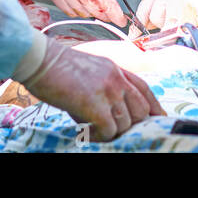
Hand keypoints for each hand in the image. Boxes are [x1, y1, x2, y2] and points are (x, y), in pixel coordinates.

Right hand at [20, 40, 163, 140]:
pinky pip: (109, 129)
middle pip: (140, 109)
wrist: (40, 60)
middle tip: (116, 130)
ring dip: (112, 132)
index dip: (153, 106)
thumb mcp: (90, 71)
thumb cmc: (58, 68)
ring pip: (125, 123)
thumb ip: (105, 86)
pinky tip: (88, 133)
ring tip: (96, 131)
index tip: (158, 118)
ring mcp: (107, 91)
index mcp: (116, 69)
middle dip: (132, 124)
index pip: (144, 89)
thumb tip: (110, 113)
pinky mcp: (94, 103)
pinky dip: (101, 136)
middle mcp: (116, 79)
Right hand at [43, 0, 140, 25]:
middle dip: (106, 15)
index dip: (116, 15)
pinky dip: (79, 9)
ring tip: (97, 0)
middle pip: (94, 10)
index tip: (123, 20)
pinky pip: (69, 11)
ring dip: (92, 12)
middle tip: (114, 12)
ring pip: (82, 13)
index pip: (104, 2)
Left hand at [137, 0, 197, 29]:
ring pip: (163, 26)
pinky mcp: (186, 10)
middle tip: (182, 21)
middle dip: (164, 26)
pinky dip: (183, 35)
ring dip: (175, 30)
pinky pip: (176, 32)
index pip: (145, 5)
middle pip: (152, 16)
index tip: (136, 35)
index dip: (140, 23)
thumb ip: (166, 6)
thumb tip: (147, 28)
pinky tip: (197, 24)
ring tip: (193, 19)